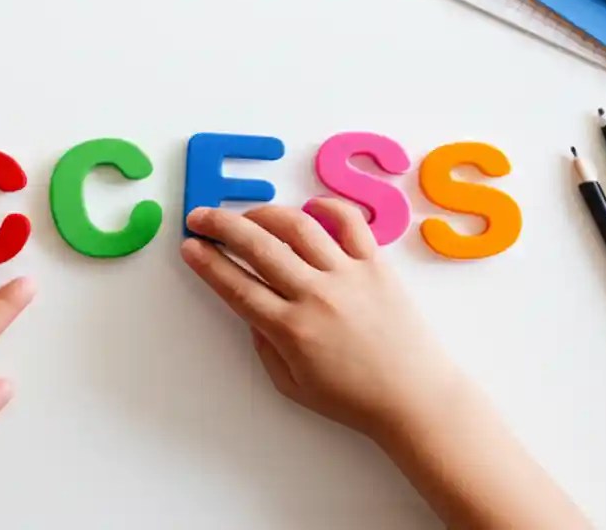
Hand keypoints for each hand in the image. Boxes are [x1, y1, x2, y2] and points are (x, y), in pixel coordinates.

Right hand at [180, 199, 463, 440]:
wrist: (415, 397)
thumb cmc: (354, 399)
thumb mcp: (291, 384)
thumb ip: (265, 345)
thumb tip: (252, 307)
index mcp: (291, 330)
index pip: (235, 284)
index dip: (207, 261)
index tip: (189, 245)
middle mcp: (316, 295)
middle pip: (257, 246)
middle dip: (221, 226)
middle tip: (202, 217)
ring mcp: (348, 275)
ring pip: (298, 226)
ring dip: (264, 213)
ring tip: (248, 215)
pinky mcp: (377, 265)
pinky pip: (349, 223)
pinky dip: (326, 207)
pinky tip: (308, 208)